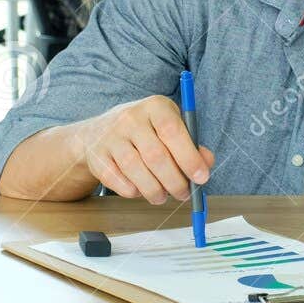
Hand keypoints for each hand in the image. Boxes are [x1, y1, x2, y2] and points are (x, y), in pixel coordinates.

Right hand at [67, 95, 215, 203]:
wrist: (97, 133)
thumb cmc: (144, 131)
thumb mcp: (168, 127)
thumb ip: (190, 144)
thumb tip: (206, 163)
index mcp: (154, 106)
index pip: (173, 131)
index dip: (190, 157)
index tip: (202, 177)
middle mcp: (131, 118)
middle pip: (156, 156)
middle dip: (175, 181)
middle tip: (183, 194)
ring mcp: (111, 136)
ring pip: (137, 171)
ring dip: (155, 191)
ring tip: (162, 196)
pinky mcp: (97, 156)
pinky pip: (119, 181)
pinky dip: (133, 191)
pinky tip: (140, 189)